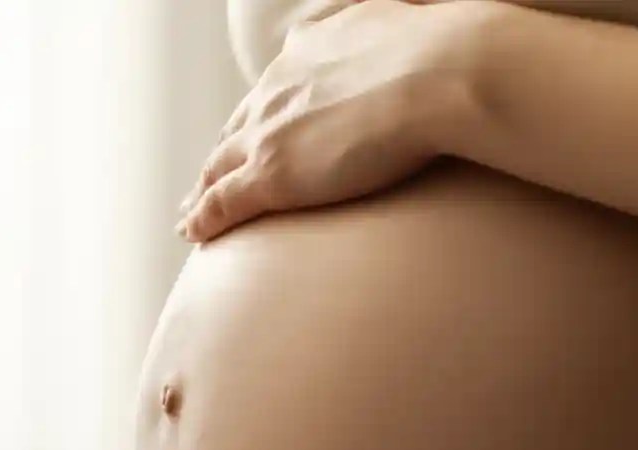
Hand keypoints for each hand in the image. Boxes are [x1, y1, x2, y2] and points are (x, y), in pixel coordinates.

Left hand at [177, 0, 496, 242]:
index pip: (272, 92)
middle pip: (237, 129)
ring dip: (201, 192)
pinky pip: (221, 202)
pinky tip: (192, 233)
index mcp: (309, 50)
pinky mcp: (270, 173)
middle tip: (208, 181)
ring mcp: (269, 131)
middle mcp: (278, 87)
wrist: (442, 72)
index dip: (258, 119)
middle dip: (222, 155)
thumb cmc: (447, 54)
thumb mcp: (412, 29)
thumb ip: (396, 38)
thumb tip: (423, 35)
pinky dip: (202, 219)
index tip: (253, 136)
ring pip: (218, 167)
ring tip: (190, 215)